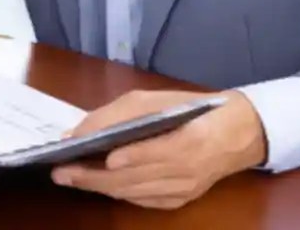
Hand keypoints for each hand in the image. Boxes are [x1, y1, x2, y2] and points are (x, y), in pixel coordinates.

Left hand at [51, 89, 266, 209]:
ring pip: (134, 193)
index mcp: (190, 141)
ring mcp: (184, 190)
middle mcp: (188, 172)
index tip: (103, 157)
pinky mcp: (180, 200)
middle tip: (62, 172)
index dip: (132, 157)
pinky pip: (142, 199)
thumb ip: (118, 114)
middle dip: (95, 177)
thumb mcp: (156, 99)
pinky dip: (117, 191)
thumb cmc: (192, 109)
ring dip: (99, 186)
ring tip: (70, 178)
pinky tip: (96, 183)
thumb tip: (78, 132)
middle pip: (137, 179)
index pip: (157, 152)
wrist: (237, 133)